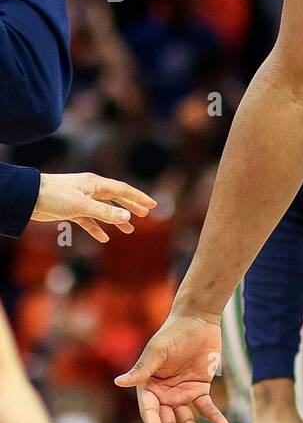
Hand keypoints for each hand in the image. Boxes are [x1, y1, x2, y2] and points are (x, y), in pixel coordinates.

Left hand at [32, 172, 156, 243]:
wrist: (29, 198)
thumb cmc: (55, 196)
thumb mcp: (82, 206)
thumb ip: (105, 213)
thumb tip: (127, 218)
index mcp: (96, 184)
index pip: (123, 190)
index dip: (139, 197)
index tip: (152, 204)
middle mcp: (91, 190)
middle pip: (116, 199)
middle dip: (131, 207)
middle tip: (146, 214)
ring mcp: (81, 200)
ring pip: (104, 211)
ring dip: (116, 220)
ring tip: (129, 231)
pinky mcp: (72, 210)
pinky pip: (89, 220)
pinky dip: (97, 228)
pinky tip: (104, 238)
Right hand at [114, 312, 229, 422]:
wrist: (198, 320)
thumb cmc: (173, 332)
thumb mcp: (158, 350)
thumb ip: (143, 368)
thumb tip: (120, 382)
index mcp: (148, 387)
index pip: (150, 414)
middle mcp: (164, 394)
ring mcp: (182, 393)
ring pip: (188, 420)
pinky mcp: (199, 389)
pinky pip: (206, 408)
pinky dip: (214, 417)